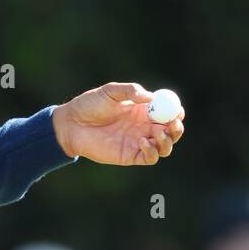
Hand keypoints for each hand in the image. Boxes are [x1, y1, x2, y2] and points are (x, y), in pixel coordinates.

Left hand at [52, 82, 184, 165]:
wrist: (71, 124)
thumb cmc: (89, 105)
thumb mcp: (110, 92)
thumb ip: (130, 91)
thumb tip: (151, 98)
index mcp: (143, 110)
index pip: (168, 112)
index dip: (176, 112)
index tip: (177, 110)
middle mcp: (144, 127)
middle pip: (171, 131)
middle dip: (177, 128)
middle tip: (172, 124)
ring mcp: (138, 142)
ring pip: (164, 147)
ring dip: (168, 141)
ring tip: (158, 132)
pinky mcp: (130, 156)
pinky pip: (150, 158)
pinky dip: (152, 151)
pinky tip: (142, 142)